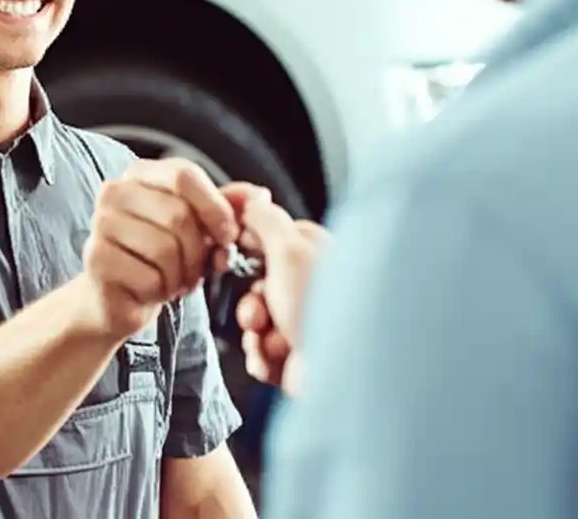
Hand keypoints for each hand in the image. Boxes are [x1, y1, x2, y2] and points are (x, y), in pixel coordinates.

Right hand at [81, 158, 239, 338]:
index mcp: (140, 174)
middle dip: (199, 252)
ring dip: (181, 275)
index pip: (184, 175)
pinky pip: (149, 277)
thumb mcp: (199, 229)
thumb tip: (260, 196)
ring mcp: (100, 225)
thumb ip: (227, 208)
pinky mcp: (95, 260)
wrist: (117, 299)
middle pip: (179, 216)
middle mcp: (114, 192)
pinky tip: (154, 290)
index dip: (214, 207)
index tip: (228, 235)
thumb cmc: (160, 259)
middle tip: (197, 270)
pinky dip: (161, 291)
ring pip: (165, 250)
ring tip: (174, 280)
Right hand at [234, 199, 329, 394]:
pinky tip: (276, 361)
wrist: (340, 374)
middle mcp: (318, 289)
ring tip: (271, 344)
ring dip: (255, 335)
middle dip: (251, 306)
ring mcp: (312, 324)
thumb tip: (252, 202)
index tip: (236, 254)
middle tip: (259, 316)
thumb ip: (266, 220)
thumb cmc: (321, 310)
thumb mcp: (288, 250)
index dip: (252, 249)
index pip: (277, 240)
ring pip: (260, 323)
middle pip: (261, 286)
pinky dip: (264, 359)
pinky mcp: (303, 358)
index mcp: (321, 255)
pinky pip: (266, 352)